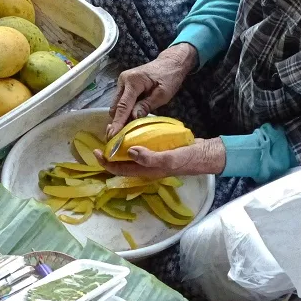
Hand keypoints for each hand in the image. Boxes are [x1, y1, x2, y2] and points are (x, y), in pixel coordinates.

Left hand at [93, 138, 225, 178]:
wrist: (204, 154)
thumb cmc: (187, 158)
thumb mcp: (169, 158)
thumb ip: (149, 157)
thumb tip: (129, 152)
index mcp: (145, 171)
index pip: (119, 169)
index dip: (105, 162)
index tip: (95, 152)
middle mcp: (145, 166)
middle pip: (122, 162)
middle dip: (110, 152)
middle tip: (105, 136)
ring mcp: (151, 157)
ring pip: (130, 153)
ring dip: (120, 144)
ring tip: (115, 131)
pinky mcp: (157, 149)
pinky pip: (140, 145)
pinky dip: (133, 138)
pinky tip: (133, 129)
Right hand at [107, 44, 197, 138]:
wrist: (170, 63)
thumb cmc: (169, 77)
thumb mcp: (162, 94)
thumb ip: (147, 105)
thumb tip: (133, 118)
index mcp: (133, 81)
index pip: (123, 106)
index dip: (118, 122)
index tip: (112, 136)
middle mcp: (123, 80)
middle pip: (116, 106)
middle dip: (117, 122)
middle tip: (120, 139)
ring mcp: (122, 82)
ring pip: (116, 105)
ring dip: (120, 117)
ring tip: (125, 132)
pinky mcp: (124, 85)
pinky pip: (121, 102)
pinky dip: (123, 112)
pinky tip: (129, 121)